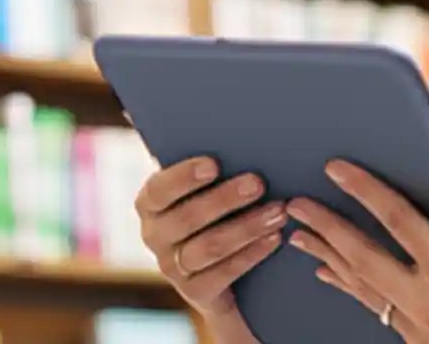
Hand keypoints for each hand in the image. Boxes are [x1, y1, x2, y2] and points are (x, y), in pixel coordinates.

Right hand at [135, 155, 287, 341]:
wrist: (229, 275)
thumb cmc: (220, 210)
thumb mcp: (209, 187)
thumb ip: (211, 166)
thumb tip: (225, 135)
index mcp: (151, 204)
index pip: (157, 190)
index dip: (183, 177)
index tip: (214, 164)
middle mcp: (155, 236)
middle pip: (186, 219)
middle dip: (225, 200)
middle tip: (259, 183)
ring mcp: (173, 268)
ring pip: (208, 247)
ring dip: (246, 227)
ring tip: (278, 212)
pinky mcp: (195, 293)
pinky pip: (223, 274)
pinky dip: (251, 254)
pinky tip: (274, 239)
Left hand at [284, 144, 428, 343]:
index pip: (398, 221)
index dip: (363, 190)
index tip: (335, 168)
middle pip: (363, 260)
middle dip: (326, 228)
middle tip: (295, 204)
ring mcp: (424, 333)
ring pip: (364, 291)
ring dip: (328, 260)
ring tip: (299, 237)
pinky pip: (378, 312)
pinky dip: (351, 289)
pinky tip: (332, 275)